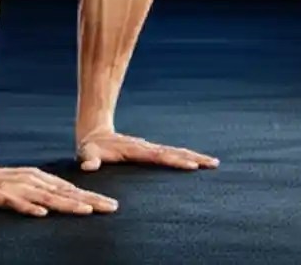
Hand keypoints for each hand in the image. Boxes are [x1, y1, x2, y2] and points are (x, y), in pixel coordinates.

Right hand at [0, 163, 119, 216]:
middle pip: (64, 193)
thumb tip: (75, 197)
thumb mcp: (29, 183)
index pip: (71, 190)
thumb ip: (49, 191)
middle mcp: (32, 182)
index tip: (113, 205)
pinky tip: (42, 214)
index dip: (92, 197)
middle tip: (111, 207)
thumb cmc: (3, 182)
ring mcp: (16, 188)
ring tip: (85, 210)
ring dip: (66, 204)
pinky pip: (15, 203)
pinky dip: (28, 208)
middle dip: (89, 200)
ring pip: (45, 198)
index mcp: (41, 180)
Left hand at [76, 131, 219, 171]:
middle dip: (192, 157)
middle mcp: (145, 148)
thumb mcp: (87, 154)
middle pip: (172, 152)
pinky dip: (186, 157)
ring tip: (214, 163)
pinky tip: (199, 163)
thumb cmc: (90, 148)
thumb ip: (88, 160)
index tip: (190, 165)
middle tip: (212, 163)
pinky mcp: (150, 152)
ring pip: (175, 152)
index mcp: (134, 150)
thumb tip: (88, 167)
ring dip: (194, 156)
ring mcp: (149, 149)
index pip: (157, 156)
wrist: (94, 133)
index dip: (173, 160)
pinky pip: (171, 154)